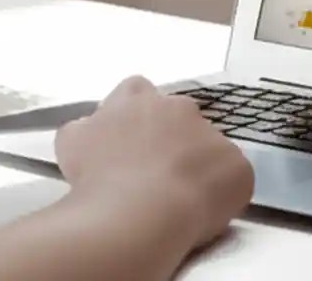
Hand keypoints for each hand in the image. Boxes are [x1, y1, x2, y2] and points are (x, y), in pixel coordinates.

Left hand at [55, 77, 254, 249]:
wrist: (144, 213)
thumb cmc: (196, 197)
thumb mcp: (237, 179)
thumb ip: (224, 159)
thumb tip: (213, 161)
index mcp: (187, 110)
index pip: (188, 117)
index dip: (186, 141)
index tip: (185, 168)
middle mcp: (148, 103)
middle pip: (149, 98)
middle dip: (150, 121)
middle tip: (152, 159)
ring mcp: (109, 116)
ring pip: (112, 104)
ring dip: (116, 122)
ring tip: (119, 157)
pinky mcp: (76, 138)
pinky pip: (75, 135)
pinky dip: (80, 150)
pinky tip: (86, 172)